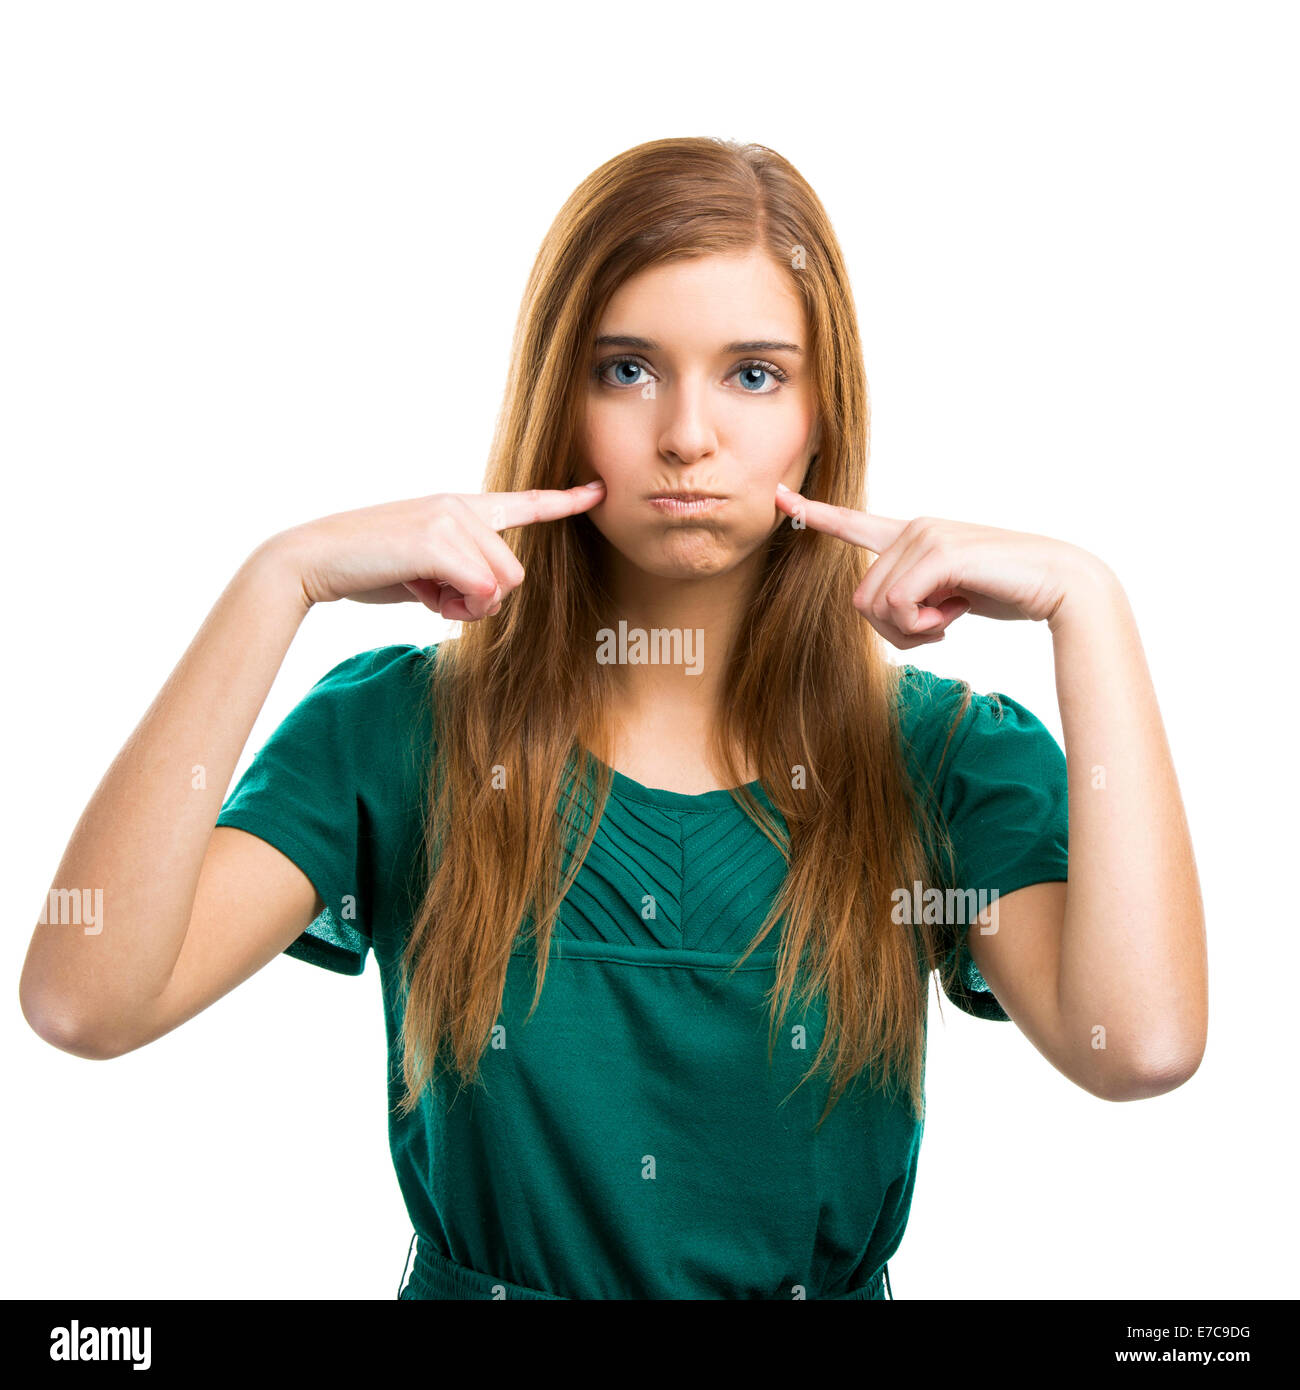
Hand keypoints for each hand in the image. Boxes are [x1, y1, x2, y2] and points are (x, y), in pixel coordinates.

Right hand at [270, 482, 605, 619]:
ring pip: (502, 585)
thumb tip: (490, 598)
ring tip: (423, 589)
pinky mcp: (438, 539)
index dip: (564, 500)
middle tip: (435, 594)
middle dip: (482, 600)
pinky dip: (454, 605)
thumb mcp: (427, 571)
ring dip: (466, 605)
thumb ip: (464, 575)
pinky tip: (420, 592)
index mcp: (462, 509)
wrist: (315, 558)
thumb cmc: (370, 568)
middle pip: (515, 574)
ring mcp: (451, 519)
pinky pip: (480, 589)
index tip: (598, 490)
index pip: (524, 503)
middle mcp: (462, 506)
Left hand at [773, 483, 1101, 648]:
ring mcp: (925, 536)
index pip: (852, 522)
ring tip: (951, 614)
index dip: (814, 513)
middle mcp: (912, 529)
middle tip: (938, 624)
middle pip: (860, 599)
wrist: (1060, 584)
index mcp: (911, 537)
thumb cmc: (1006, 590)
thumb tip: (885, 613)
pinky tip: (957, 613)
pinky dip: (924, 625)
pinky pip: (899, 605)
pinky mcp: (939, 552)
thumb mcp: (946, 596)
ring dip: (912, 630)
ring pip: (875, 606)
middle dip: (894, 629)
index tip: (779, 494)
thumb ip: (911, 599)